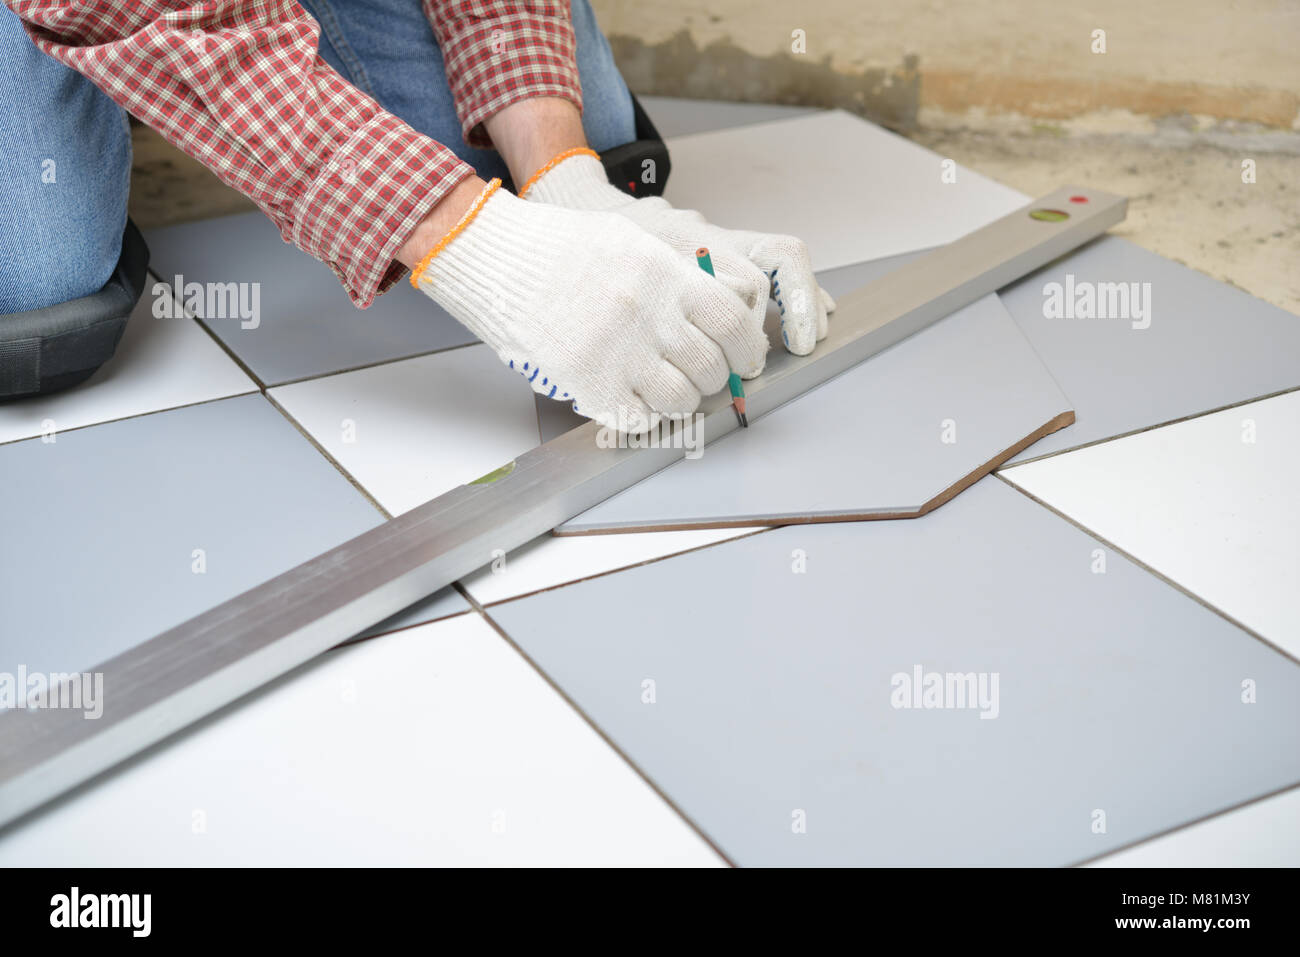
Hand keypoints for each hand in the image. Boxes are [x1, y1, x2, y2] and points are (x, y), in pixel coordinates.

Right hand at [405, 180, 767, 432]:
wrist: (494, 258)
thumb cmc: (556, 246)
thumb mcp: (629, 240)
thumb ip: (676, 274)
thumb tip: (716, 312)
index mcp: (665, 274)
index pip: (734, 320)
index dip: (747, 347)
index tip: (746, 359)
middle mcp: (648, 314)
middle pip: (711, 367)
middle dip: (714, 378)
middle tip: (704, 377)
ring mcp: (618, 352)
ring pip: (680, 400)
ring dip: (680, 400)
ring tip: (665, 388)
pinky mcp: (588, 384)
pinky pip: (638, 419)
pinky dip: (643, 416)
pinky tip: (633, 399)